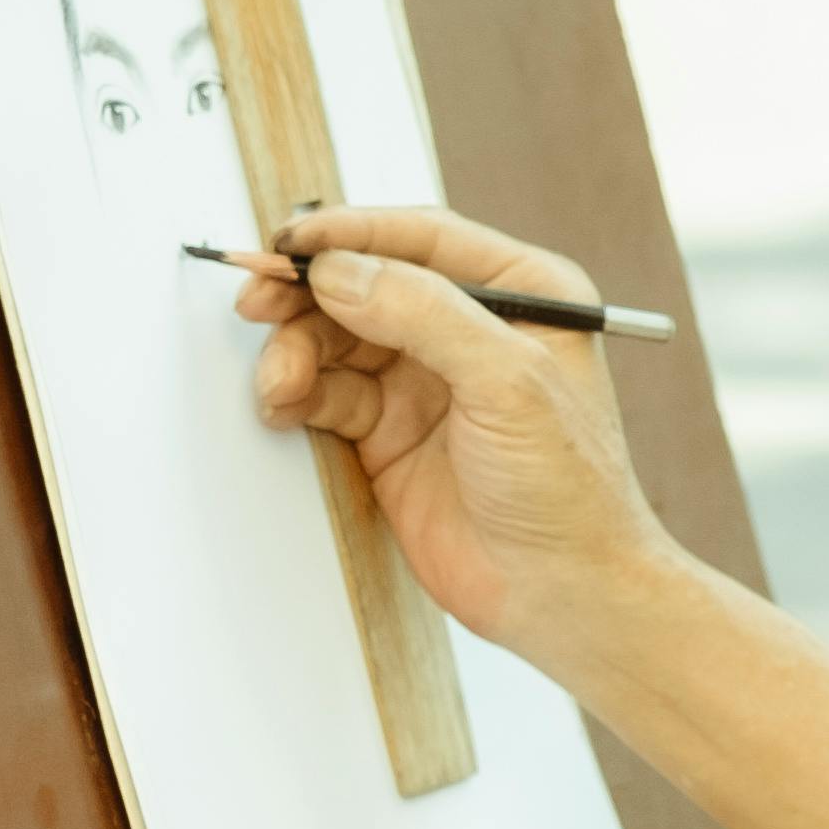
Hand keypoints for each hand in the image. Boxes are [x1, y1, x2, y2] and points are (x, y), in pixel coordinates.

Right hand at [237, 202, 669, 658]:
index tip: (291, 240)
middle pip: (367, 283)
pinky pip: (328, 392)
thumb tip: (341, 270)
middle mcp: (473, 329)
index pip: (423, 238)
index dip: (351, 233)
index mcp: (526, 294)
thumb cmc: (570, 488)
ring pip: (338, 338)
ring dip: (296, 351)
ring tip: (279, 384)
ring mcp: (429, 382)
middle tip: (258, 301)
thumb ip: (425, 315)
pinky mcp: (392, 433)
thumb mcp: (509, 383)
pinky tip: (282, 405)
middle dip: (308, 292)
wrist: (566, 595)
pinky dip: (298, 392)